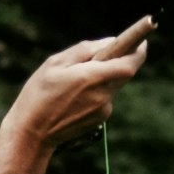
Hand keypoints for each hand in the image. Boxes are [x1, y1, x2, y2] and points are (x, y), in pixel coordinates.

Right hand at [2, 17, 155, 157]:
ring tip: (74, 82)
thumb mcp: (55, 63)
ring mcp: (103, 110)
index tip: (142, 41)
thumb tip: (110, 42)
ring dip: (102, 78)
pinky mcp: (100, 120)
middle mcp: (102, 95)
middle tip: (103, 55)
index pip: (129, 64)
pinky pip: (104, 99)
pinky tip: (73, 98)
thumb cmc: (39, 94)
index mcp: (92, 77)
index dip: (138, 51)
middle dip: (119, 62)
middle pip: (124, 74)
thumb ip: (84, 50)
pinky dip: (96, 92)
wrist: (32, 133)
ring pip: (112, 86)